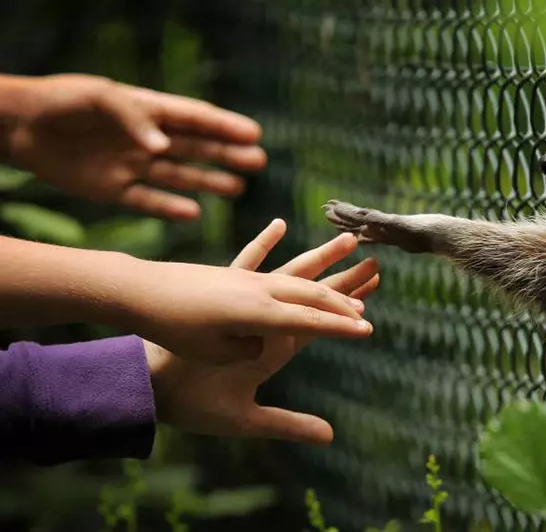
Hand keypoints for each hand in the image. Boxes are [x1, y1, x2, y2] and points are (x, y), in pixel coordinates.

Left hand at [5, 73, 265, 219]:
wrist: (19, 127)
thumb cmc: (60, 101)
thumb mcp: (98, 98)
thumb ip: (134, 120)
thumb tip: (161, 147)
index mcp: (148, 110)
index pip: (194, 118)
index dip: (224, 125)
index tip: (253, 133)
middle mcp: (146, 138)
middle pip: (195, 147)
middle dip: (227, 154)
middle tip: (258, 161)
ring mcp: (132, 165)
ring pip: (179, 174)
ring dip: (209, 180)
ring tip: (238, 188)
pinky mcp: (114, 189)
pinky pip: (148, 201)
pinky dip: (170, 207)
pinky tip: (193, 212)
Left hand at [144, 220, 379, 443]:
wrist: (139, 297)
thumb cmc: (174, 332)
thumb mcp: (215, 353)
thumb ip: (248, 347)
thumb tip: (262, 336)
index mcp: (260, 315)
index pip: (312, 321)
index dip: (342, 326)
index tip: (368, 329)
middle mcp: (260, 291)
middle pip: (313, 293)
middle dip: (345, 294)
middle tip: (373, 289)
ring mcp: (245, 277)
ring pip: (295, 270)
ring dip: (325, 258)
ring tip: (351, 241)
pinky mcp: (227, 272)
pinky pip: (254, 255)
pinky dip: (268, 240)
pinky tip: (280, 225)